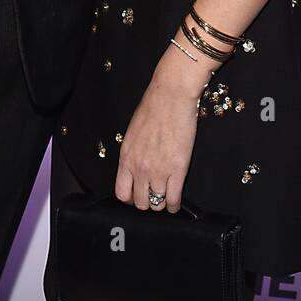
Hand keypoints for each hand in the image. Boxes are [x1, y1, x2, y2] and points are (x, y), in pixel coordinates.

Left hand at [114, 42, 217, 213]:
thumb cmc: (152, 108)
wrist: (171, 96)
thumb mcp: (133, 133)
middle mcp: (140, 168)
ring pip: (157, 203)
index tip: (138, 196)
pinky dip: (175, 204)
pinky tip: (176, 202)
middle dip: (147, 202)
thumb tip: (136, 168)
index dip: (131, 198)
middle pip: (140, 202)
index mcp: (126, 157)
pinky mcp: (178, 169)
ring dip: (162, 203)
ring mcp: (159, 170)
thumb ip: (132, 154)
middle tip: (154, 197)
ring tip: (166, 198)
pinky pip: (174, 198)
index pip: (122, 193)